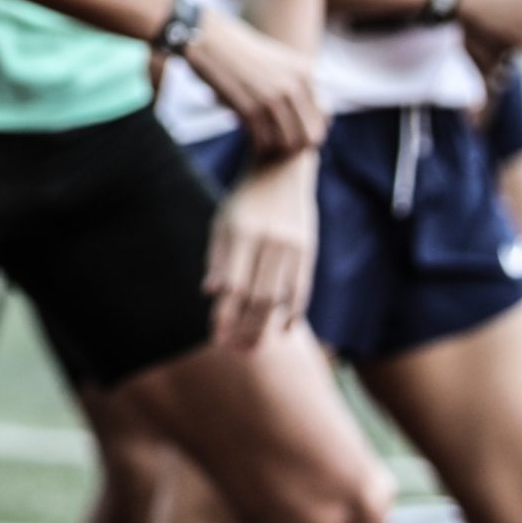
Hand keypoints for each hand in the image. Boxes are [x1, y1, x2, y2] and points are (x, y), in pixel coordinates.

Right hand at [183, 6, 326, 157]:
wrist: (211, 40)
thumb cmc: (244, 53)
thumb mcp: (282, 61)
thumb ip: (301, 83)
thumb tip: (322, 115)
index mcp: (306, 73)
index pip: (323, 119)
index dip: (309, 132)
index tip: (292, 131)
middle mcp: (294, 86)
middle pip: (309, 136)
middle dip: (295, 145)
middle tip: (279, 143)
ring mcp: (272, 97)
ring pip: (287, 142)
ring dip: (276, 147)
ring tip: (265, 142)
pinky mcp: (250, 107)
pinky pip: (263, 140)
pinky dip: (259, 145)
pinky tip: (253, 140)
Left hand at [203, 162, 316, 349]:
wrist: (283, 170)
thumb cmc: (245, 201)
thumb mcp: (223, 222)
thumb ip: (218, 257)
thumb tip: (212, 293)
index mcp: (242, 233)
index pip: (233, 284)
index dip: (225, 315)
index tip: (217, 338)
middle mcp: (269, 241)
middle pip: (257, 297)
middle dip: (245, 329)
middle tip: (235, 352)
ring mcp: (292, 247)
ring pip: (279, 298)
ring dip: (265, 327)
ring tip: (254, 348)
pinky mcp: (309, 250)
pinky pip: (302, 289)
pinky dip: (293, 312)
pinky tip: (283, 330)